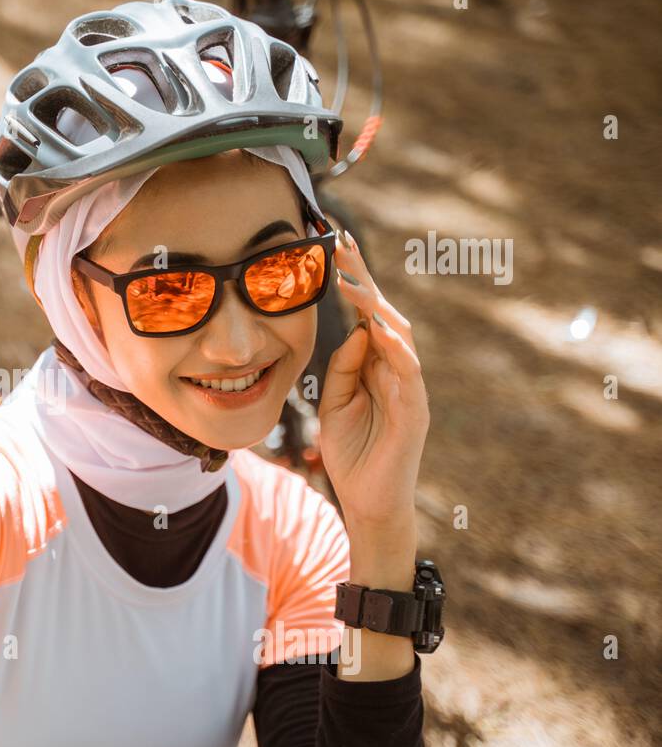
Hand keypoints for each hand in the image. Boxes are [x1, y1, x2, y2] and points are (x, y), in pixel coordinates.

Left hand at [318, 231, 429, 546]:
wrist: (368, 503)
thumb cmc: (353, 454)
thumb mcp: (335, 405)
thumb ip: (343, 369)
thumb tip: (354, 332)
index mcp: (377, 367)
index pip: (366, 315)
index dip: (353, 281)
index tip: (332, 248)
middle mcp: (397, 370)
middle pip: (384, 314)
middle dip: (364, 278)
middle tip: (342, 244)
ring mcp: (410, 389)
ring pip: (399, 336)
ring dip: (375, 307)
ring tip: (351, 283)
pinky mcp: (415, 412)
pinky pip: (407, 372)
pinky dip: (394, 348)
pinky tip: (377, 328)